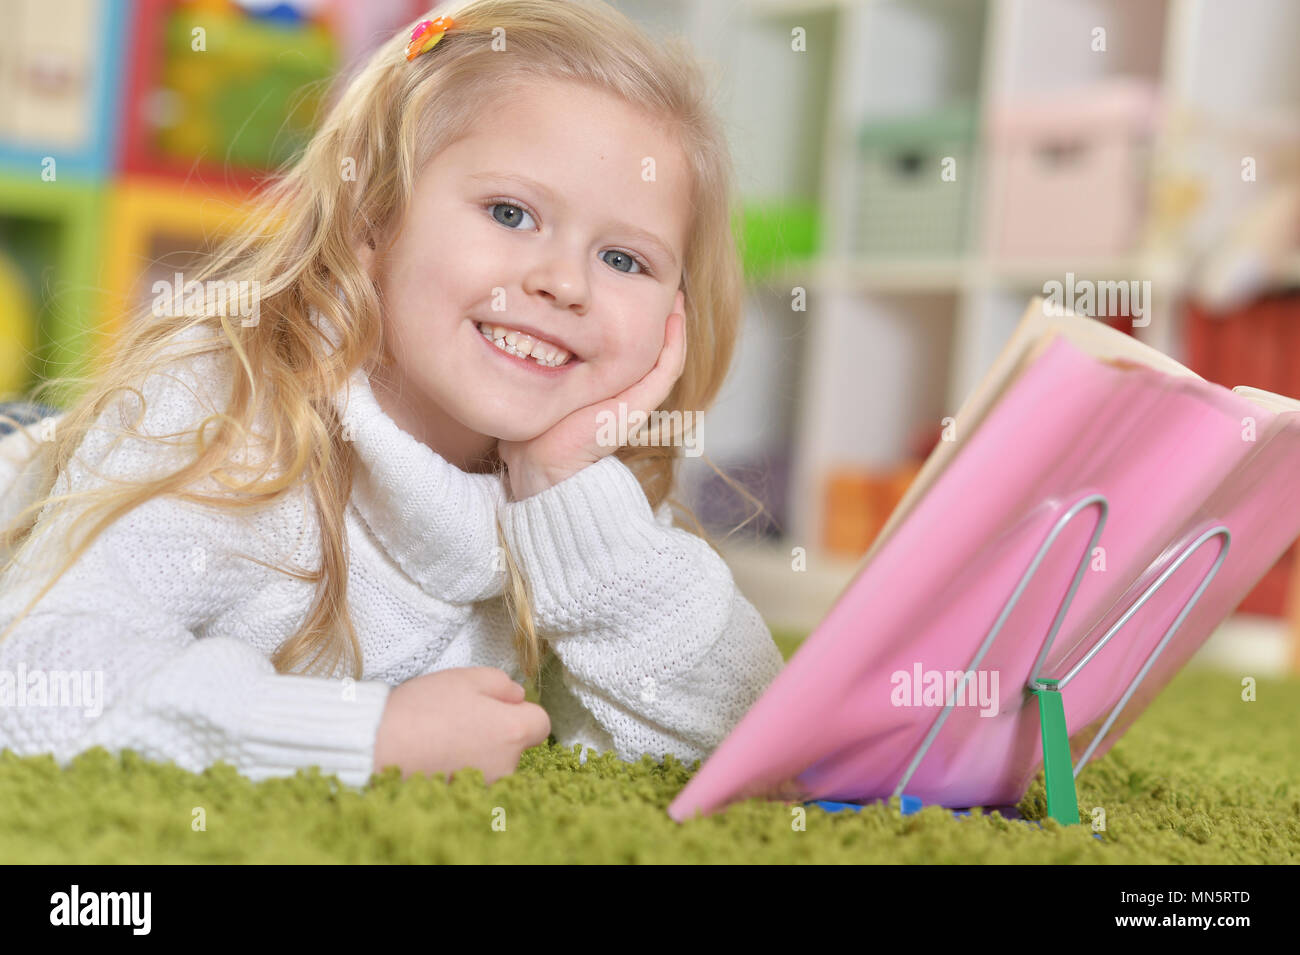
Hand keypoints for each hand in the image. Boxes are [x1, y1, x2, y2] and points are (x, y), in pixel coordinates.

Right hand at [371, 667, 550, 784]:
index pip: (540, 723)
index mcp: (512, 732)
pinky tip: (436, 753)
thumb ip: (502, 683)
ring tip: (443, 735)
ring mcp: (483, 785)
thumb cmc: (424, 707)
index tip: (496, 704)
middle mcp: (505, 765)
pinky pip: (472, 777)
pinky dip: (460, 766)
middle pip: (515, 744)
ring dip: (478, 750)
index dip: (521, 709)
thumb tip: (518, 696)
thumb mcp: (467, 678)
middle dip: (496, 730)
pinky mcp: (462, 798)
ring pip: (493, 762)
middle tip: (462, 715)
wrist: (379, 745)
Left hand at [497, 302, 687, 500]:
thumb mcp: (541, 382)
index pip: (630, 348)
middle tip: (664, 286)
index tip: (634, 289)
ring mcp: (634, 399)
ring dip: (675, 326)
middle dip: (661, 317)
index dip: (638, 320)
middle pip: (652, 348)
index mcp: (607, 388)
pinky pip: (666, 370)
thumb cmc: (533, 427)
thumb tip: (519, 326)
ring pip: (667, 357)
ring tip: (676, 296)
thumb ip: (545, 358)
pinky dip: (675, 345)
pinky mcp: (636, 406)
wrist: (539, 463)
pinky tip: (675, 319)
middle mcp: (625, 392)